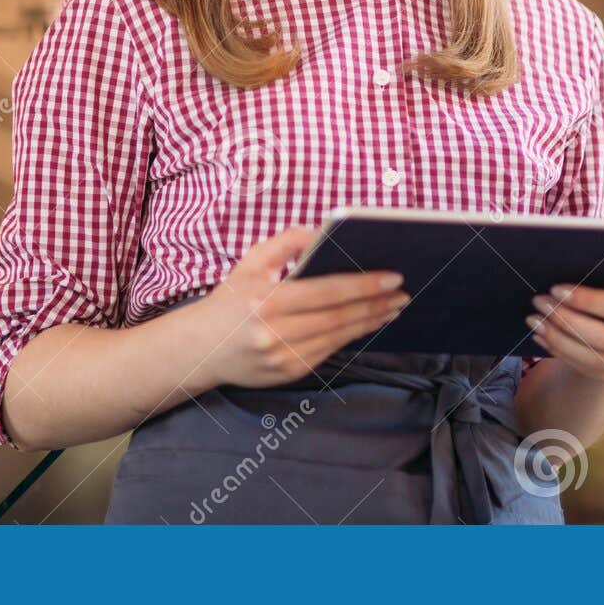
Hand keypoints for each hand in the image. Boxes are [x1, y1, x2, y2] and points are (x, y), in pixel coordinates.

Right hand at [197, 225, 410, 388]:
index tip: (393, 277)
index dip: (364, 285)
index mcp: (267, 300)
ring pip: (339, 337)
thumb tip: (323, 231)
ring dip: (370, 321)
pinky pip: (329, 350)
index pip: (327, 291)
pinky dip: (351, 335)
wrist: (200, 349)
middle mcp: (275, 332)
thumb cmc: (230, 299)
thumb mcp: (252, 261)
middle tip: (402, 292)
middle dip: (376, 304)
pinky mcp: (289, 373)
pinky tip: (367, 322)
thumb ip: (287, 241)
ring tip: (392, 307)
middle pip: (339, 317)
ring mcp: (283, 357)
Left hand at [526, 269, 603, 387]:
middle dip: (565, 320)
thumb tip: (567, 254)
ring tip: (534, 320)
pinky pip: (592, 373)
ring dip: (558, 339)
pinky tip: (544, 337)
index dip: (586, 299)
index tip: (555, 288)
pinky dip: (563, 354)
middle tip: (538, 303)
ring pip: (594, 360)